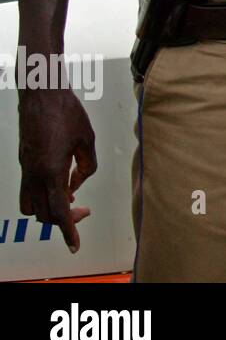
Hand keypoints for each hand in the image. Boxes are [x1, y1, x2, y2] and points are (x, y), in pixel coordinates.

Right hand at [17, 87, 96, 252]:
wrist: (42, 94)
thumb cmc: (67, 112)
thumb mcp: (88, 140)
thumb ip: (87, 166)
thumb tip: (78, 185)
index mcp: (51, 171)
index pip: (58, 212)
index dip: (68, 231)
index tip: (74, 246)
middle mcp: (34, 174)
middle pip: (44, 214)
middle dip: (64, 219)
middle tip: (84, 211)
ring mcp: (26, 169)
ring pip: (30, 206)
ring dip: (49, 209)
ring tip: (70, 198)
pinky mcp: (24, 163)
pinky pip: (28, 191)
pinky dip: (43, 195)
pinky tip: (62, 183)